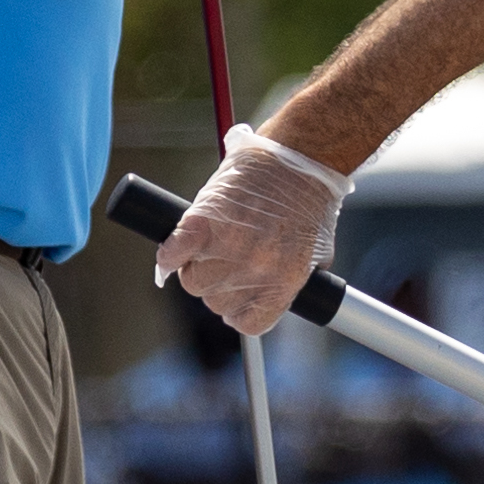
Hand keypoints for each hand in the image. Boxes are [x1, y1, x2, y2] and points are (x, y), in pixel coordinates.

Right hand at [152, 122, 349, 334]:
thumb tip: (266, 299)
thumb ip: (290, 280)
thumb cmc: (309, 202)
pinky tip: (175, 246)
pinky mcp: (202, 223)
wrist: (299, 159)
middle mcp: (255, 271)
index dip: (237, 311)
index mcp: (284, 283)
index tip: (235, 297)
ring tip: (207, 247)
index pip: (248, 324)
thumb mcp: (314, 253)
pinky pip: (173, 254)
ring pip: (192, 282)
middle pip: (215, 302)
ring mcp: (228, 248)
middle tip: (223, 261)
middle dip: (217, 286)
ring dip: (194, 268)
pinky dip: (170, 253)